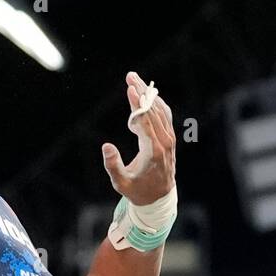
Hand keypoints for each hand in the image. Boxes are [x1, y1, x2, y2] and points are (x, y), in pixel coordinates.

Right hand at [102, 71, 175, 205]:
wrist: (159, 198)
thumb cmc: (137, 191)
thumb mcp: (121, 183)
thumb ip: (113, 165)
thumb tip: (105, 146)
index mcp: (153, 151)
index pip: (144, 121)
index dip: (136, 104)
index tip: (129, 88)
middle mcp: (164, 142)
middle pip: (152, 110)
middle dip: (140, 92)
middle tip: (130, 76)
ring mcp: (169, 139)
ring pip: (160, 110)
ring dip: (147, 94)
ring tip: (135, 80)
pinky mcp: (170, 138)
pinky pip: (164, 115)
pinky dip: (155, 102)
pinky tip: (147, 94)